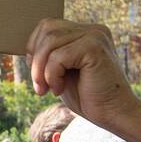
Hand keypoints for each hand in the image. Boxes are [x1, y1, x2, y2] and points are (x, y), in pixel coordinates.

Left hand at [25, 19, 140, 141]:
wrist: (114, 115)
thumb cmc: (87, 97)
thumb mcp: (62, 71)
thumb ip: (50, 55)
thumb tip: (26, 48)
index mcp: (86, 32)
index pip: (48, 26)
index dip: (35, 49)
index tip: (38, 76)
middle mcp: (93, 30)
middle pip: (47, 29)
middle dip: (36, 59)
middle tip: (40, 86)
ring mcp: (96, 36)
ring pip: (50, 42)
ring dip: (41, 69)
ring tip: (48, 89)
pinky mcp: (95, 48)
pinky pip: (58, 56)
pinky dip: (52, 75)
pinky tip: (59, 90)